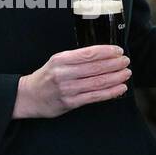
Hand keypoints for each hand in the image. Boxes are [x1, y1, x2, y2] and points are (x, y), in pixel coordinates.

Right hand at [13, 45, 129, 118]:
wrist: (29, 96)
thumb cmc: (46, 77)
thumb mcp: (57, 61)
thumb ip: (77, 58)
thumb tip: (103, 55)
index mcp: (61, 59)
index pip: (89, 53)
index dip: (106, 52)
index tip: (118, 51)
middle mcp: (64, 74)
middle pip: (95, 67)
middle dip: (114, 64)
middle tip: (126, 61)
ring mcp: (68, 89)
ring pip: (97, 82)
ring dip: (115, 77)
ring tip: (126, 73)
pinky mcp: (70, 103)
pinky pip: (95, 97)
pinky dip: (110, 92)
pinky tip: (120, 88)